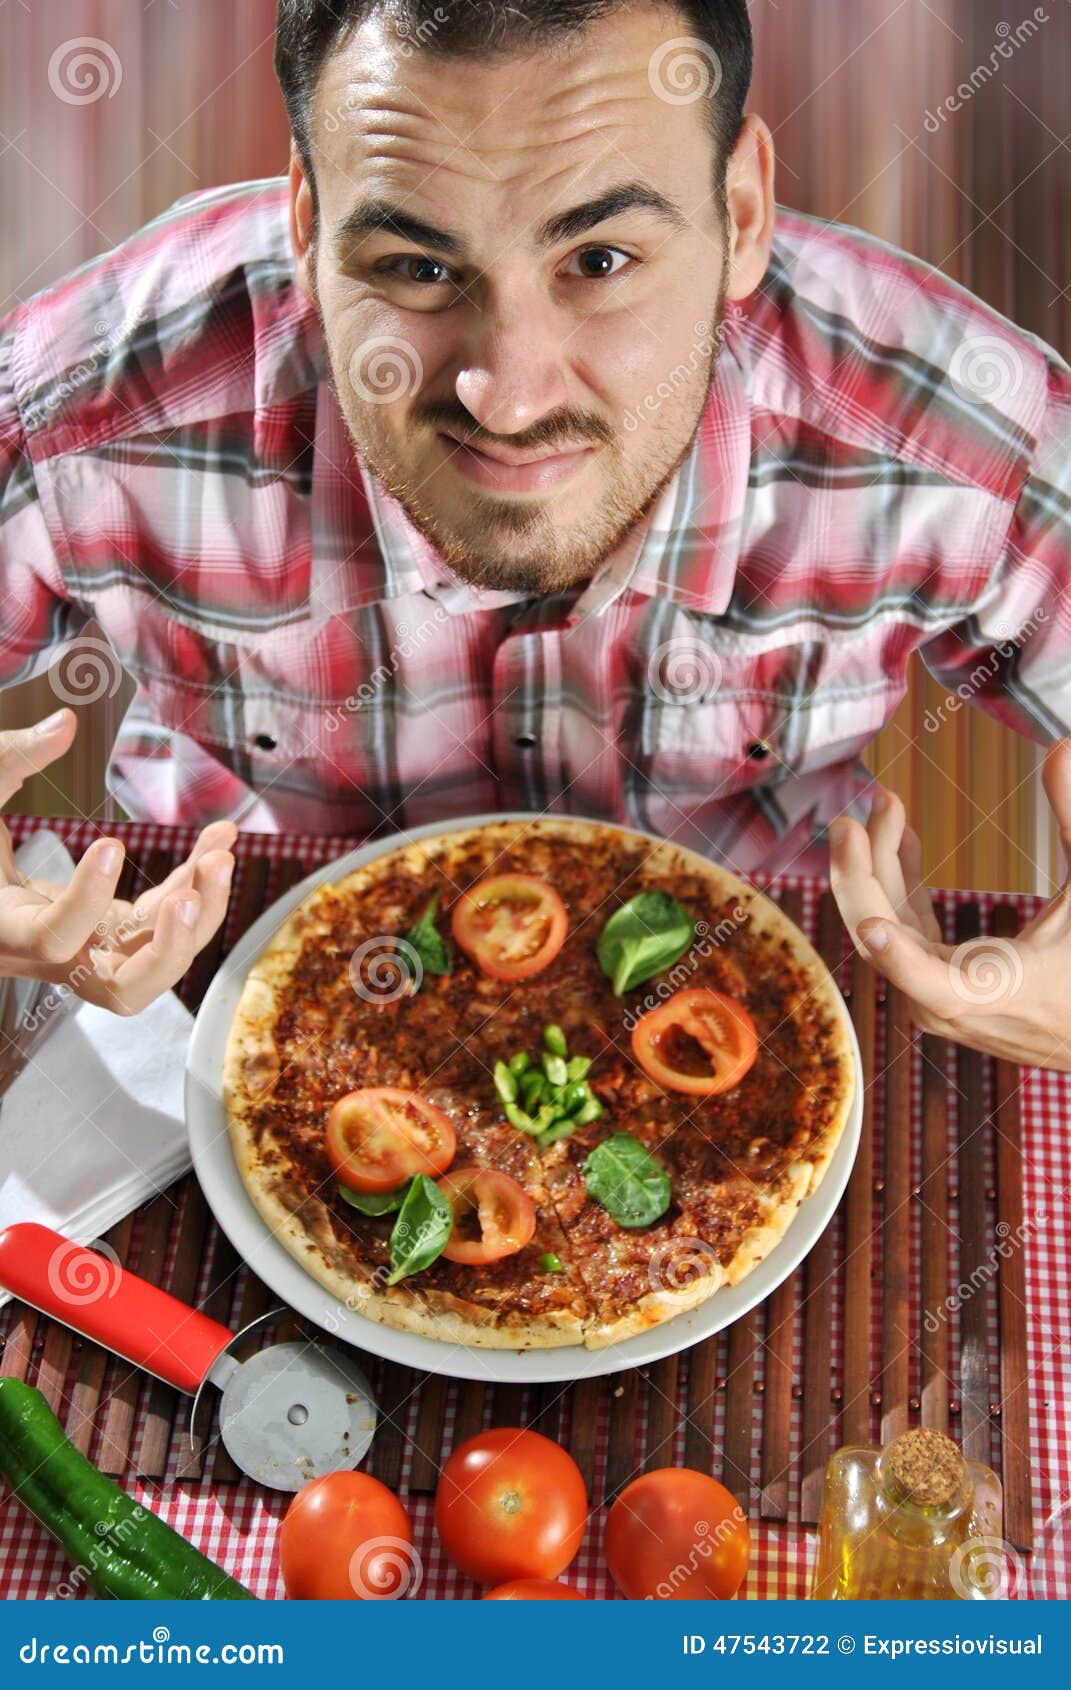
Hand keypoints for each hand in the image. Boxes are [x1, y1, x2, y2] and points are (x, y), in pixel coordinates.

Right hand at [0, 708, 235, 1014]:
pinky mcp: (114, 929)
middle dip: (168, 948)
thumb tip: (65, 724)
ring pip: (156, 960)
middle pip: (123, 989)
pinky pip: (163, 919)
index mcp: (6, 929)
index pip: (54, 938)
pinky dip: (194, 883)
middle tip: (189, 897)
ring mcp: (89, 946)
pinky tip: (219, 838)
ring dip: (199, 913)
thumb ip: (11, 760)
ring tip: (221, 854)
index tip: (110, 842)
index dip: (86, 900)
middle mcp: (52, 955)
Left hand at [828, 739, 1070, 1069]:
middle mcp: (946, 1002)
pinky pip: (903, 930)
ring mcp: (934, 995)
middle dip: (867, 866)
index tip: (873, 924)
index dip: (899, 956)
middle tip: (859, 813)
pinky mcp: (937, 984)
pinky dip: (901, 885)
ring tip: (887, 806)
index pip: (932, 983)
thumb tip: (1064, 747)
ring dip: (883, 865)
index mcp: (986, 992)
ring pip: (885, 926)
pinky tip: (905, 842)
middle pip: (883, 933)